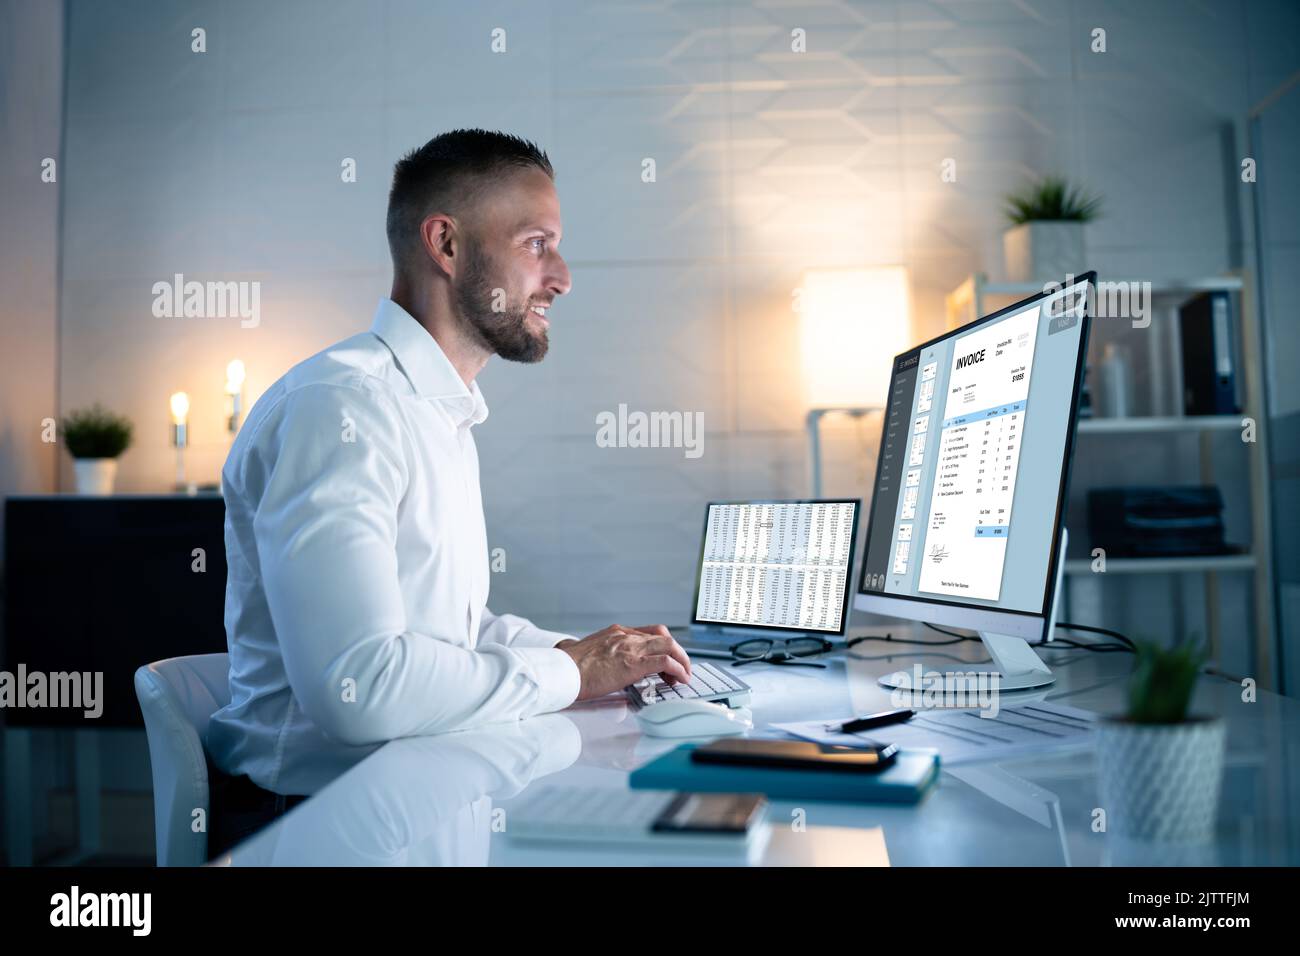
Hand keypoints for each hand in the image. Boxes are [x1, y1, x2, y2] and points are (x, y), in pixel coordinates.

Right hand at [557, 624, 691, 701]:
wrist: (562, 671)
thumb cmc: (565, 666)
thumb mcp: (576, 650)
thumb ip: (579, 649)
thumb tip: (569, 651)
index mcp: (614, 633)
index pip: (647, 632)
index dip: (661, 645)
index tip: (665, 659)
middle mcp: (626, 636)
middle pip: (663, 636)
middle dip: (676, 652)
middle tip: (679, 668)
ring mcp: (631, 648)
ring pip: (669, 645)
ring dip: (682, 660)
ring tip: (684, 676)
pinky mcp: (634, 664)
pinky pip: (665, 662)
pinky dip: (678, 669)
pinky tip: (680, 679)